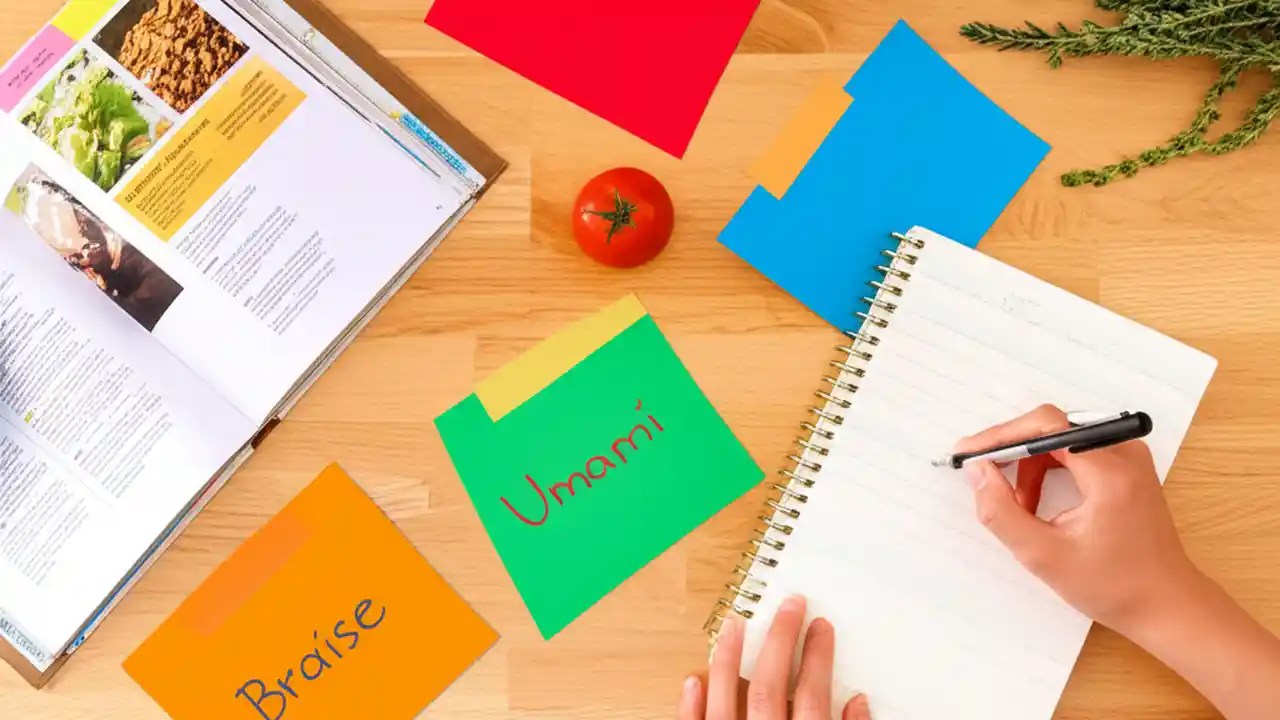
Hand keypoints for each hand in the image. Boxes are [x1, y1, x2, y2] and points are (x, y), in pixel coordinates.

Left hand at [678, 595, 869, 719]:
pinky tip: (693, 679)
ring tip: (734, 624)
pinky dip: (692, 705)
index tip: (821, 627)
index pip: (812, 694)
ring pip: (726, 698)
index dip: (818, 657)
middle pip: (770, 686)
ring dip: (729, 658)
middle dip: (780, 641)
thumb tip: (858, 704)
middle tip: (790, 607)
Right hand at [955, 404, 1200, 633]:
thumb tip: (977, 472)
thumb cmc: (1114, 586)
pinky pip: (1075, 452)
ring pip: (1060, 440)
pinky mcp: (1127, 468)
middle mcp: (1125, 453)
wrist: (1166, 604)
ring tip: (1019, 508)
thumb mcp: (1044, 555)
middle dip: (1012, 452)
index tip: (968, 454)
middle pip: (1050, 428)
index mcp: (1110, 471)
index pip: (1045, 425)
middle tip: (984, 479)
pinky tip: (1039, 505)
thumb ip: (1000, 512)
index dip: (1000, 435)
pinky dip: (1049, 471)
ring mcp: (1129, 458)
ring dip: (1030, 466)